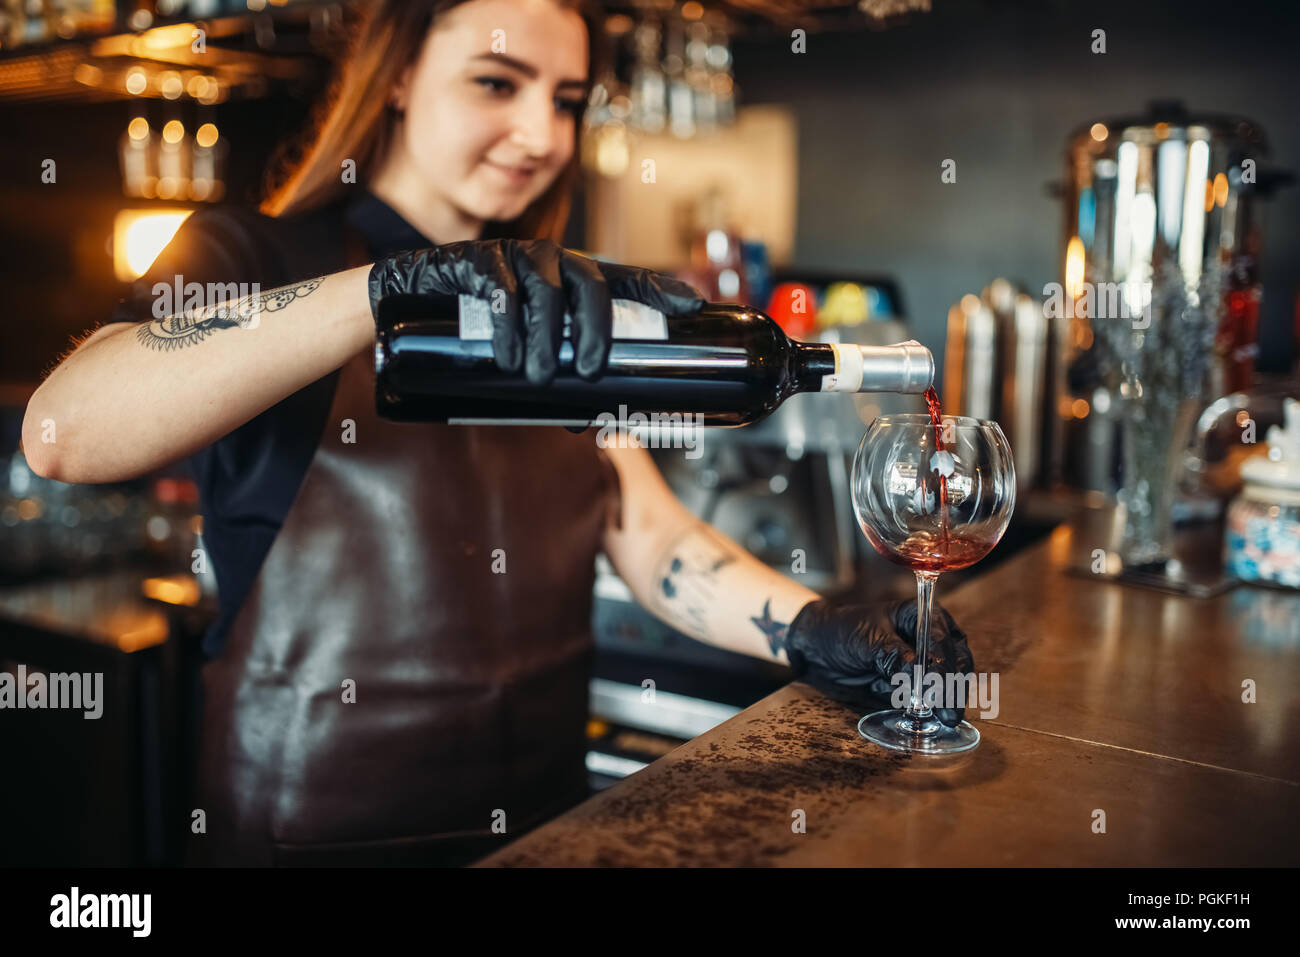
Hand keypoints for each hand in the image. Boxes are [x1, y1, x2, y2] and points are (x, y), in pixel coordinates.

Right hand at [368, 239, 705, 385]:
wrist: (409, 303)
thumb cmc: (478, 327)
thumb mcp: (526, 352)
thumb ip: (557, 379)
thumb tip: (588, 425)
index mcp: (572, 279)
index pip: (627, 280)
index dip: (660, 290)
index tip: (694, 306)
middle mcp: (550, 261)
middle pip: (590, 286)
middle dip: (595, 332)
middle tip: (590, 373)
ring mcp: (514, 257)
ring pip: (545, 293)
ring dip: (546, 339)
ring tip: (537, 377)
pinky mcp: (474, 260)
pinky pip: (500, 288)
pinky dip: (507, 324)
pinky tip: (507, 354)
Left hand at [781, 597, 975, 726]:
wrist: (819, 648)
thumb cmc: (843, 632)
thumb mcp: (867, 640)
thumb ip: (893, 656)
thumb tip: (920, 675)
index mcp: (922, 616)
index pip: (942, 641)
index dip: (944, 665)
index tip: (940, 687)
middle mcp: (930, 638)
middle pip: (955, 663)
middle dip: (951, 688)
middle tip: (947, 713)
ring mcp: (923, 664)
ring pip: (945, 684)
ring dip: (938, 700)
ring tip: (933, 714)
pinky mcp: (913, 685)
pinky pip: (926, 699)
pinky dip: (921, 707)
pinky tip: (906, 706)